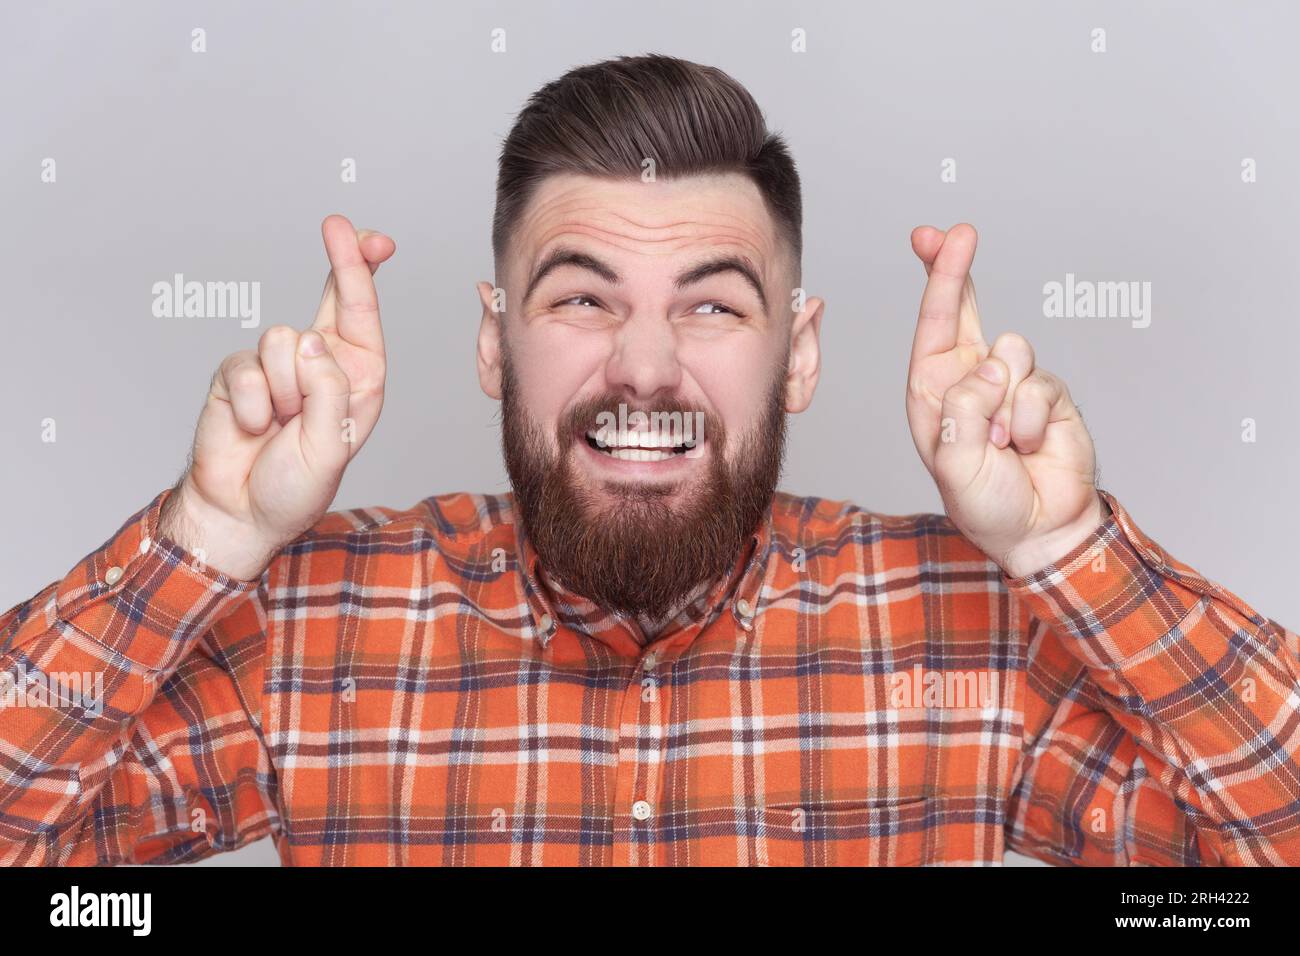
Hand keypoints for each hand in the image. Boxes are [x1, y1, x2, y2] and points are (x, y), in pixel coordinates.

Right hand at [159, 215, 395, 579]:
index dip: (365, 273)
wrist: (239, 511)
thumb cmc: (295, 486)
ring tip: (279, 426)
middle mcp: (322, 364)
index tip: (373, 239)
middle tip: (338, 224)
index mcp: (358, 378)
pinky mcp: (238, 372)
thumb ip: (329, 393)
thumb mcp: (332, 447)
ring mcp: (279, 366)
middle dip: (341, 260)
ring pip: (283, 340)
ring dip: (283, 392)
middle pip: (331, 298)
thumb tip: (308, 340)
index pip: (363, 317)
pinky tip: (251, 428)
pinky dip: (250, 406)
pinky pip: (246, 370)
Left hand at [905, 224, 1103, 577]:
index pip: (933, 324)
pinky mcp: (1046, 394)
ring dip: (1003, 404)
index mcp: (933, 390)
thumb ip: (964, 411)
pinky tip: (1027, 448)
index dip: (936, 279)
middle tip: (959, 232)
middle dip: (956, 270)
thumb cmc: (985, 501)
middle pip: (964, 309)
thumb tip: (991, 366)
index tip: (934, 238)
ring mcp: (1009, 383)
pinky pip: (1039, 386)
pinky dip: (1029, 422)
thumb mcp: (954, 461)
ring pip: (1010, 352)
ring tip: (1003, 445)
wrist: (1039, 529)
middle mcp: (968, 378)